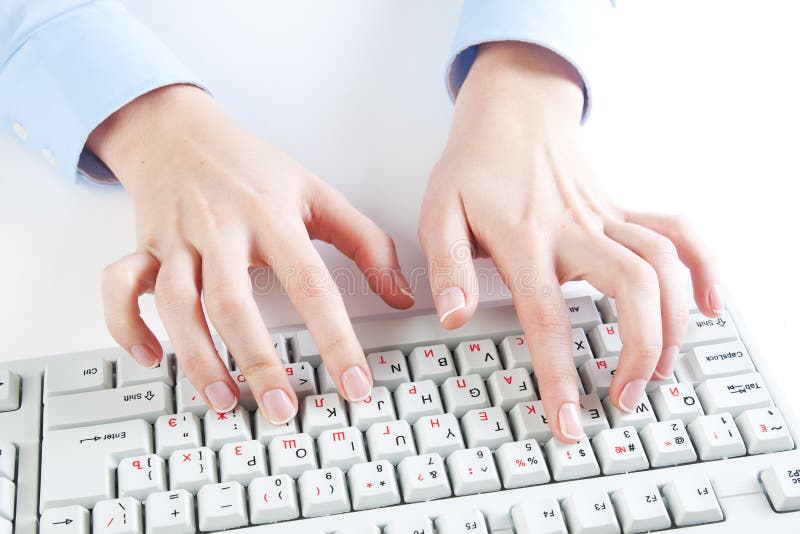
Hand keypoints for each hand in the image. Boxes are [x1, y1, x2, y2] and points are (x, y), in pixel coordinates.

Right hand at [89, 85, 413, 422]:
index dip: (335, 339)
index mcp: (272, 217)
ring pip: (177, 304)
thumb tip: (402, 296)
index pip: (311, 285)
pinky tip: (149, 357)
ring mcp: (177, 240)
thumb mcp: (317, 192)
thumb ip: (366, 242)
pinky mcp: (143, 247)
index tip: (354, 384)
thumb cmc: (253, 167)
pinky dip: (127, 324)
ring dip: (197, 357)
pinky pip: (119, 288)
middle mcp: (221, 230)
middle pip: (234, 302)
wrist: (180, 129)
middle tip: (283, 409)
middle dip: (258, 360)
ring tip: (224, 399)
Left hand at [419, 42, 721, 441]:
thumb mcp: (440, 212)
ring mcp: (606, 217)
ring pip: (664, 264)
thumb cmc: (473, 167)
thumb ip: (448, 265)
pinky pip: (678, 232)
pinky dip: (703, 266)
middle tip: (626, 398)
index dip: (560, 376)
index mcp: (524, 239)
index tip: (570, 422)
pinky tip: (707, 304)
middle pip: (632, 288)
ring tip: (661, 370)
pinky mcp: (623, 209)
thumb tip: (454, 317)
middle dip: (640, 351)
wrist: (511, 112)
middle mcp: (574, 229)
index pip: (547, 318)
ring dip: (674, 321)